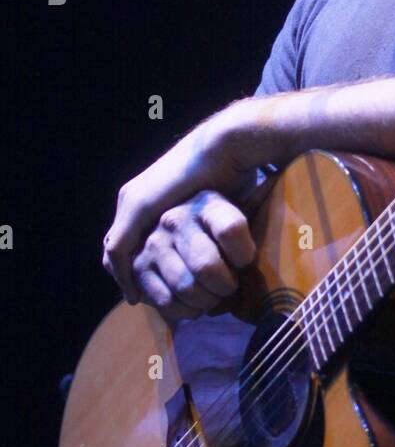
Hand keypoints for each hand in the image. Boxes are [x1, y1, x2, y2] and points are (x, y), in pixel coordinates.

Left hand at [102, 107, 261, 302]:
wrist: (226, 148)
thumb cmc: (229, 171)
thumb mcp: (211, 205)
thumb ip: (202, 222)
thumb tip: (215, 245)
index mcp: (151, 193)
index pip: (132, 234)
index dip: (139, 260)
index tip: (152, 282)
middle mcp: (134, 196)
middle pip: (117, 243)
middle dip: (125, 271)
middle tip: (140, 296)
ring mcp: (133, 201)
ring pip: (113, 249)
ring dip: (123, 276)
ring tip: (137, 298)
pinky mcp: (137, 206)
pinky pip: (118, 249)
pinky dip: (124, 273)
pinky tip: (135, 293)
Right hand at [126, 191, 256, 321]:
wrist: (186, 235)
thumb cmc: (225, 231)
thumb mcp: (244, 219)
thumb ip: (250, 230)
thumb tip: (248, 261)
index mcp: (206, 202)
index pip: (231, 230)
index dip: (243, 255)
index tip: (244, 260)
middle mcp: (174, 218)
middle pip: (207, 266)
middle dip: (224, 286)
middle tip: (228, 285)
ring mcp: (153, 242)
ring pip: (187, 286)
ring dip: (205, 301)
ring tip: (212, 295)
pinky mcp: (138, 266)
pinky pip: (166, 301)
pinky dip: (185, 311)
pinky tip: (192, 304)